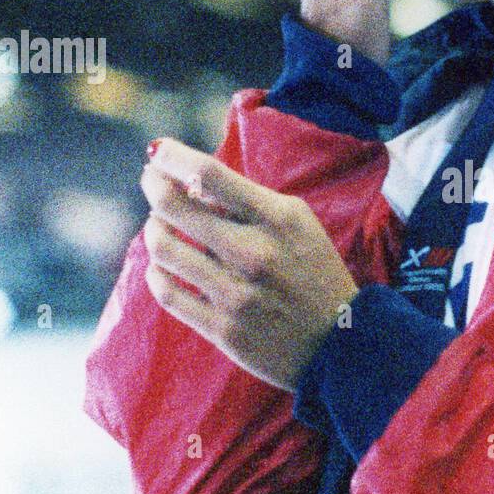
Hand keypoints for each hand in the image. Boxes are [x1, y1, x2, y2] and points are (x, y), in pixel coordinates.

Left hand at [140, 137, 358, 390]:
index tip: (158, 151)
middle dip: (154, 186)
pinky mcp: (224, 330)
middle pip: (174, 207)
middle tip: (152, 182)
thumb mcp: (298, 223)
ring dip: (153, 230)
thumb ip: (250, 201)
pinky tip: (162, 266)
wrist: (341, 343)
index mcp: (278, 219)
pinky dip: (156, 273)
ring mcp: (237, 294)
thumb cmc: (315, 273)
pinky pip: (167, 293)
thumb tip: (191, 186)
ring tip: (159, 226)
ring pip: (163, 249)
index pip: (209, 174)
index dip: (172, 156)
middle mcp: (254, 253)